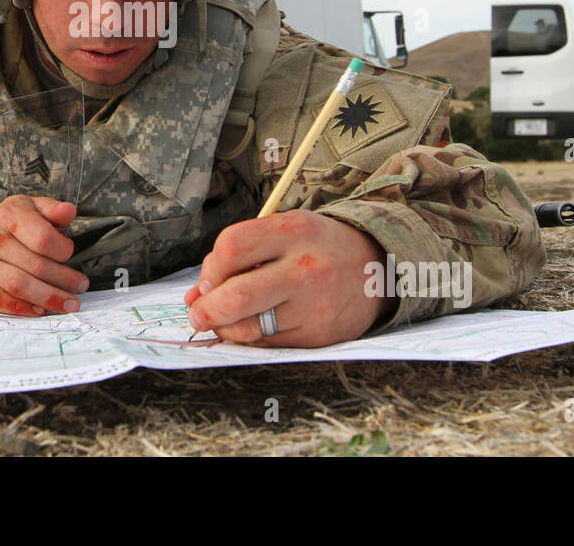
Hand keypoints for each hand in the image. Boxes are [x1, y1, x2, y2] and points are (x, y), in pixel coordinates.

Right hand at [0, 195, 89, 316]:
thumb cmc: (17, 223)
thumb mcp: (35, 208)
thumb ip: (54, 210)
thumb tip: (69, 211)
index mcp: (8, 214)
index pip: (43, 238)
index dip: (63, 250)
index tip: (70, 254)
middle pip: (34, 265)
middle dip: (63, 280)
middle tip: (81, 286)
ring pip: (18, 285)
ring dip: (48, 297)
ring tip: (69, 303)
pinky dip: (22, 308)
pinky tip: (40, 310)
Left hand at [183, 210, 393, 347]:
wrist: (378, 269)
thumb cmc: (318, 247)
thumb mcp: (285, 231)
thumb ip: (240, 255)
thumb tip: (196, 295)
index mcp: (293, 231)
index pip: (231, 247)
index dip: (211, 267)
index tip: (210, 278)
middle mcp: (305, 268)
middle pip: (236, 295)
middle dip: (206, 310)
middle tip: (199, 313)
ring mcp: (314, 305)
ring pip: (248, 327)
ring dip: (224, 328)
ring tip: (225, 320)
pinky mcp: (318, 335)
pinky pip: (268, 342)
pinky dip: (251, 336)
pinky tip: (255, 324)